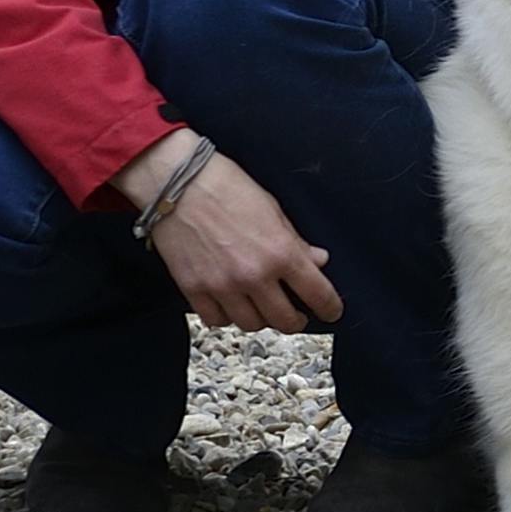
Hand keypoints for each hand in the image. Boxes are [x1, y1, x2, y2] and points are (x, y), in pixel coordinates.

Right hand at [119, 129, 344, 333]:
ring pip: (250, 325)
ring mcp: (222, 286)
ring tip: (262, 307)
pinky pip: (216, 320)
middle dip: (295, 321)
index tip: (331, 312)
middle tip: (296, 315)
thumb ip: (297, 243)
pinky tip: (231, 304)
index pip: (317, 294)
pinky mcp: (193, 290)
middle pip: (284, 320)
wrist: (179, 186)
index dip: (330, 308)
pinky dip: (227, 317)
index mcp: (281, 253)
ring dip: (261, 319)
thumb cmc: (230, 190)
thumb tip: (318, 262)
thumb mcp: (274, 211)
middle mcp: (254, 276)